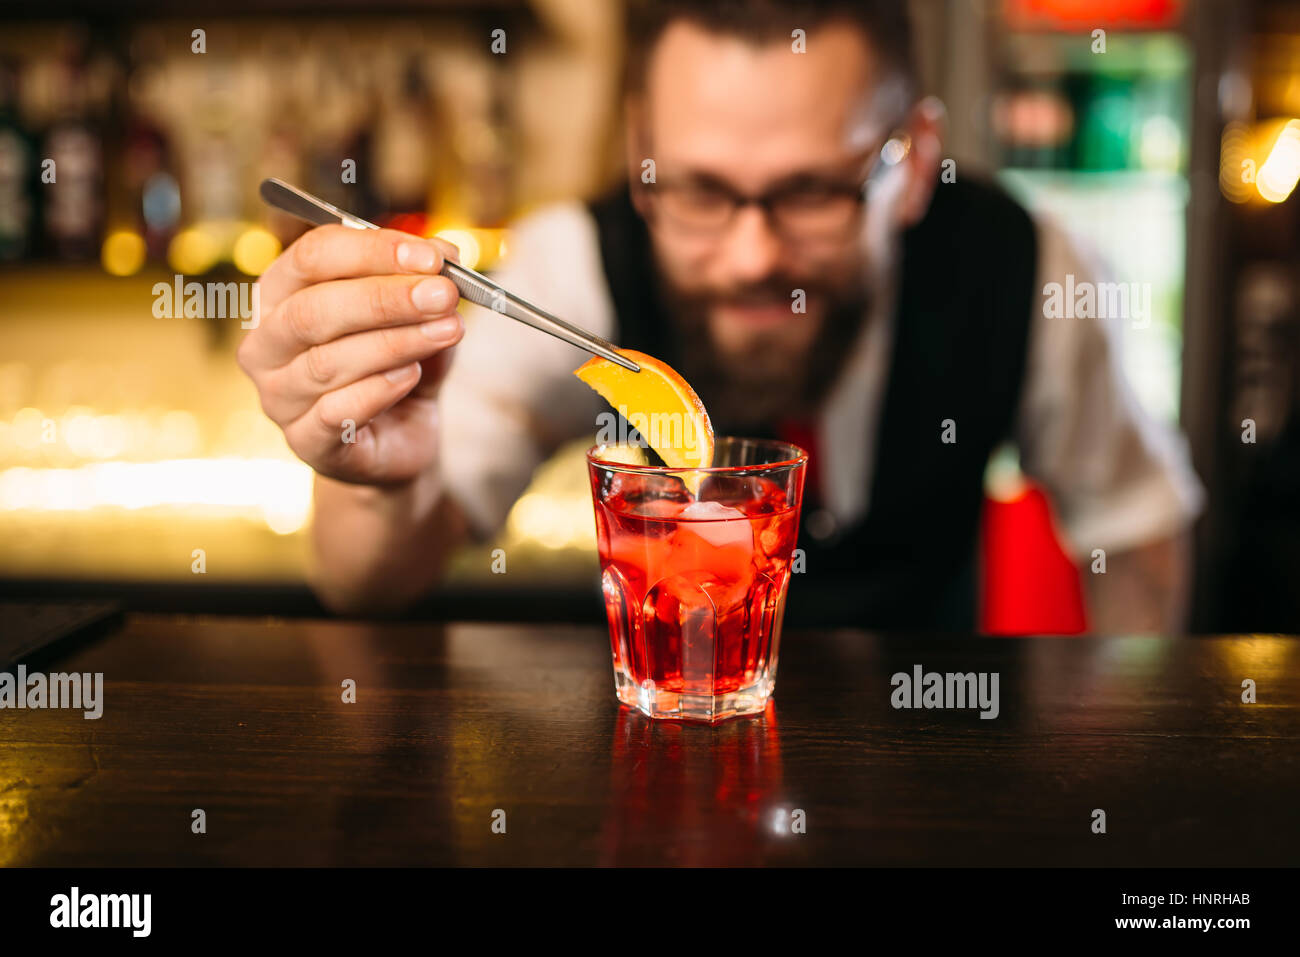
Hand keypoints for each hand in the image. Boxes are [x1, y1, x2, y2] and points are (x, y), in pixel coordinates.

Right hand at [237, 225, 462, 484]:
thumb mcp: (417, 318)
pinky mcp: (304, 441)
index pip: (312, 256)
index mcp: (281, 294)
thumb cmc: (396, 365)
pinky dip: (378, 390)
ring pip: (326, 361)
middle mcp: (267, 343)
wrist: (399, 440)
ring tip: (446, 332)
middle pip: (313, 308)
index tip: (432, 258)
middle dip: (385, 299)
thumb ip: (424, 284)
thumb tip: (444, 254)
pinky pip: (334, 412)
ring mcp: (278, 396)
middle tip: (443, 295)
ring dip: (395, 343)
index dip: (373, 251)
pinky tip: (411, 376)